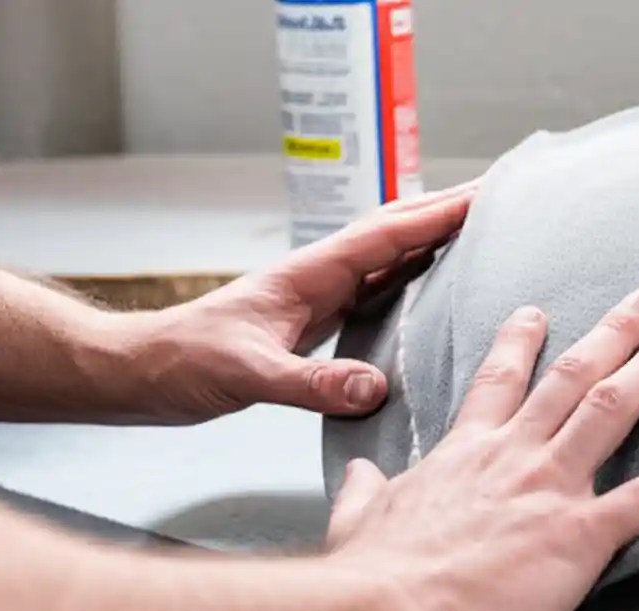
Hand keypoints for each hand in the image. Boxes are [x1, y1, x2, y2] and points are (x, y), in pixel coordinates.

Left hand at [128, 182, 475, 422]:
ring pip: (388, 254)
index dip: (437, 215)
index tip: (484, 197)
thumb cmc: (186, 364)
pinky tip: (431, 284)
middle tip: (494, 195)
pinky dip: (412, 275)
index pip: (386, 235)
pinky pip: (377, 288)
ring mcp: (319, 294)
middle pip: (393, 230)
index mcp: (311, 273)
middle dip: (443, 209)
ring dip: (431, 237)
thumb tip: (375, 388)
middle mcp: (320, 275)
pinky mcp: (316, 318)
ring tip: (476, 228)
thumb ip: (311, 382)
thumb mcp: (248, 375)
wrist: (144, 372)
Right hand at [322, 288, 638, 610]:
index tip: (538, 313)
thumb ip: (365, 491)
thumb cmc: (373, 575)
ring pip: (611, 410)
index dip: (522, 342)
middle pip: (572, 376)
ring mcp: (550, 489)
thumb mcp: (358, 519)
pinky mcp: (579, 536)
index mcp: (467, 453)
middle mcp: (514, 456)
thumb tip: (357, 474)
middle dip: (613, 333)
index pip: (499, 381)